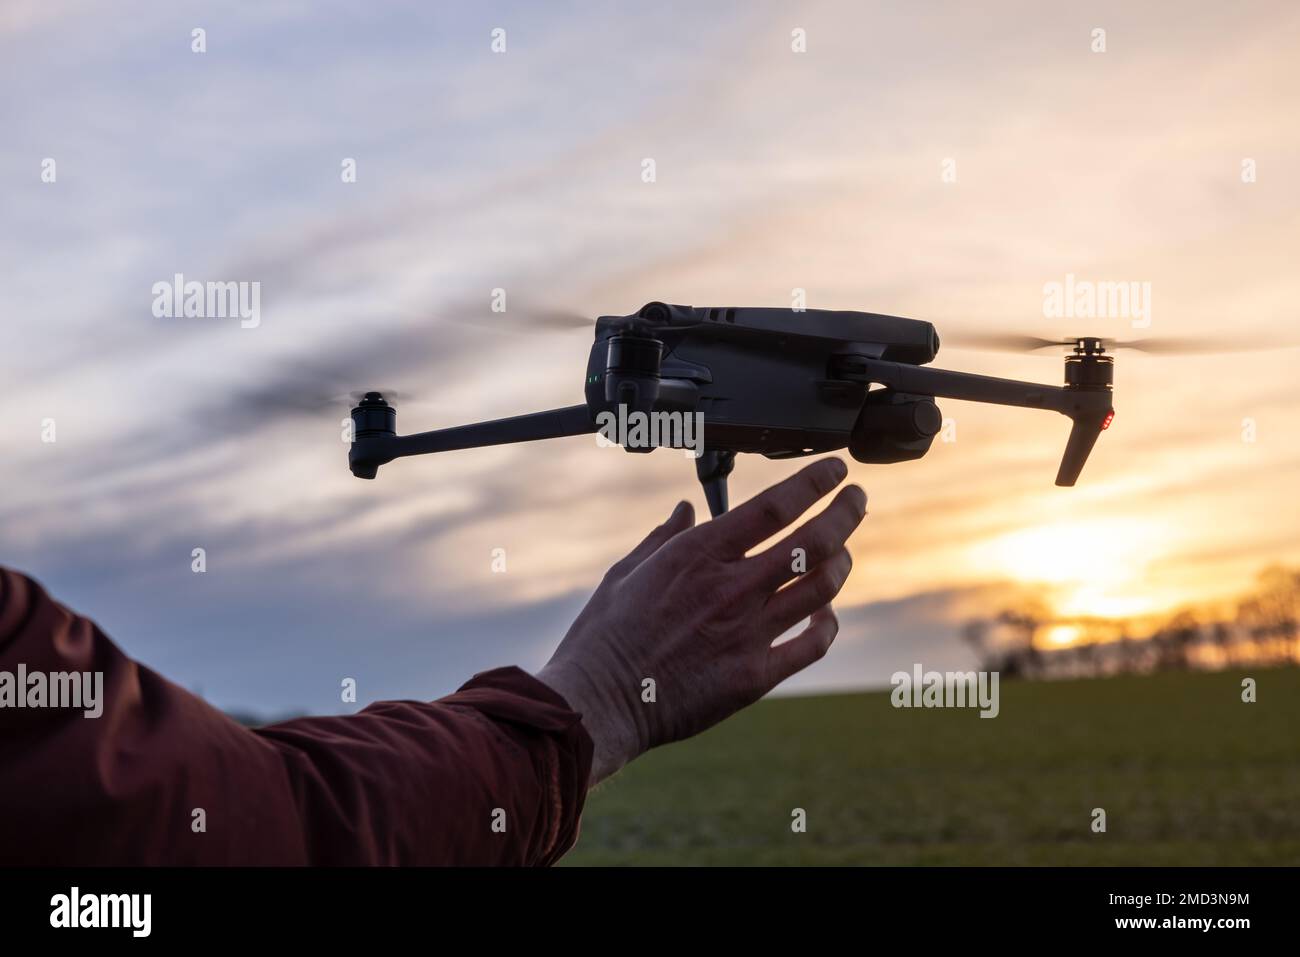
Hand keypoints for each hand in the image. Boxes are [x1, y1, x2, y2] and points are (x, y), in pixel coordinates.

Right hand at [537, 457, 865, 784]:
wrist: (600, 704)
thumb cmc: (604, 638)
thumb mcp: (626, 573)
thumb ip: (664, 537)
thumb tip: (686, 509)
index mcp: (699, 555)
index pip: (775, 506)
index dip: (815, 482)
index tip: (836, 471)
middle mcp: (732, 588)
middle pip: (813, 541)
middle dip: (845, 513)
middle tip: (857, 500)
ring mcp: (748, 633)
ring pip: (822, 588)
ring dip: (842, 564)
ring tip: (843, 553)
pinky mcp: (755, 676)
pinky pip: (813, 644)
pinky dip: (829, 624)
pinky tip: (826, 615)